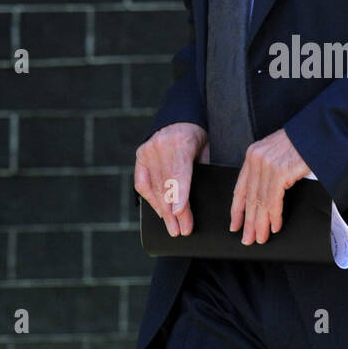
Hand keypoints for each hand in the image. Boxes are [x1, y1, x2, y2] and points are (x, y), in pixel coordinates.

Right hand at [134, 122, 207, 236]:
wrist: (181, 116)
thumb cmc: (199, 137)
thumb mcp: (207, 149)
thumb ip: (204, 170)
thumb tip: (203, 200)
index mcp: (181, 143)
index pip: (179, 175)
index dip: (179, 196)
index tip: (180, 214)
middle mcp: (160, 147)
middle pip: (166, 186)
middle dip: (174, 212)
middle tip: (181, 231)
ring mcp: (148, 150)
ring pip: (154, 188)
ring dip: (163, 211)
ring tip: (172, 228)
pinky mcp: (140, 155)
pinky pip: (142, 183)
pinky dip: (151, 200)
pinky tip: (159, 213)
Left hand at [230, 129, 310, 245]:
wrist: (320, 132)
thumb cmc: (303, 143)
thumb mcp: (278, 154)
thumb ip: (268, 170)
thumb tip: (265, 198)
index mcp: (253, 154)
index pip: (240, 187)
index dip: (237, 209)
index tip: (235, 224)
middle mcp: (256, 158)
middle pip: (249, 197)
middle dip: (248, 222)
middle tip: (247, 238)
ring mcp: (267, 164)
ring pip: (260, 202)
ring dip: (260, 224)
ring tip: (260, 238)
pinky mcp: (280, 171)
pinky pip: (273, 201)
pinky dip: (274, 216)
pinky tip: (274, 226)